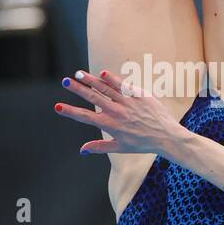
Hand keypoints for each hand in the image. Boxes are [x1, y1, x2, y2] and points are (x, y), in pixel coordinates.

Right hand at [54, 68, 184, 156]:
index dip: (70, 111)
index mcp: (110, 125)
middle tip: (65, 81)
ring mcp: (127, 102)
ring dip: (91, 80)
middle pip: (93, 97)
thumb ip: (99, 147)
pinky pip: (123, 85)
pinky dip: (112, 79)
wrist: (166, 136)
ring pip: (106, 88)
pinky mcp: (139, 94)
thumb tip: (82, 151)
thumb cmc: (142, 143)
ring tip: (78, 73)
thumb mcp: (120, 147)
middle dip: (77, 89)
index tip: (57, 106)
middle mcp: (116, 112)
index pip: (85, 117)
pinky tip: (102, 74)